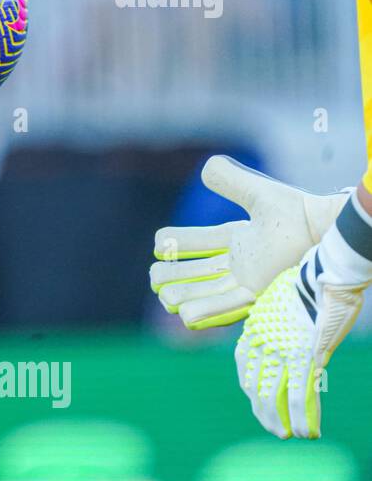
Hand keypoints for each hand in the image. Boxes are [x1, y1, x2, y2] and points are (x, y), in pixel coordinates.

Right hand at [149, 155, 346, 328]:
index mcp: (237, 240)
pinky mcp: (257, 297)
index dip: (172, 244)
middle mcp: (239, 264)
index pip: (195, 244)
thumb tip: (205, 168)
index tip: (161, 243)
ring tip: (166, 297)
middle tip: (156, 277)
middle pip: (192, 275)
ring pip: (203, 295)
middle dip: (168, 277)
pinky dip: (202, 313)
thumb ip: (230, 179)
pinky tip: (184, 313)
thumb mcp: (257, 193)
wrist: (323, 233)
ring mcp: (246, 283)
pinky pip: (224, 310)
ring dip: (180, 298)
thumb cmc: (297, 214)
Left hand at [235, 245, 365, 437]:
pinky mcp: (304, 356)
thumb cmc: (311, 281)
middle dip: (262, 409)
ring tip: (287, 434)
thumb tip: (291, 335)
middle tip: (273, 428)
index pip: (244, 363)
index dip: (249, 385)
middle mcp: (263, 341)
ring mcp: (282, 349)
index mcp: (256, 327)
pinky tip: (307, 431)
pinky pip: (300, 393)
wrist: (324, 271)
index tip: (254, 397)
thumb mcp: (287, 302)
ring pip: (274, 394)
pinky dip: (302, 415)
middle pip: (255, 384)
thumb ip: (283, 324)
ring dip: (280, 418)